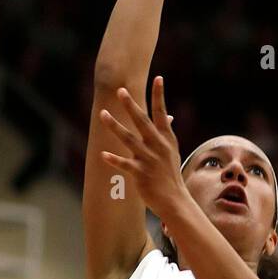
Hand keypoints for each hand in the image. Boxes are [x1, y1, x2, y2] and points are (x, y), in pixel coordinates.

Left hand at [99, 74, 188, 221]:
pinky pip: (124, 164)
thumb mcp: (172, 151)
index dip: (159, 95)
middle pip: (142, 122)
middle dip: (131, 106)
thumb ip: (166, 133)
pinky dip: (114, 160)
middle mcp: (158, 146)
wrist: (174, 200)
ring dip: (115, 126)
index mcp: (166, 139)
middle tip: (121, 90)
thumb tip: (167, 116)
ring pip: (129, 139)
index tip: (158, 78)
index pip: (161, 113)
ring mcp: (149, 159)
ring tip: (102, 114)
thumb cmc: (171, 174)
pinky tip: (103, 155)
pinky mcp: (140, 173)